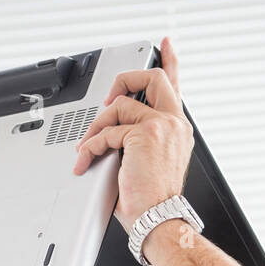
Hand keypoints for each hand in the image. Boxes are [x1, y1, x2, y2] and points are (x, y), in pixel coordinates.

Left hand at [71, 35, 193, 237]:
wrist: (159, 220)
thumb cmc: (154, 202)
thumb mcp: (151, 164)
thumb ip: (141, 141)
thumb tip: (114, 135)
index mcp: (178, 129)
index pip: (175, 86)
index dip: (170, 61)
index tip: (166, 45)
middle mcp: (173, 123)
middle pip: (150, 78)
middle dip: (124, 81)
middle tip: (107, 100)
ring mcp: (160, 126)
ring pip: (120, 105)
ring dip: (97, 126)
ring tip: (88, 146)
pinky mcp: (143, 135)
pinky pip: (108, 132)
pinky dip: (91, 146)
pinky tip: (87, 159)